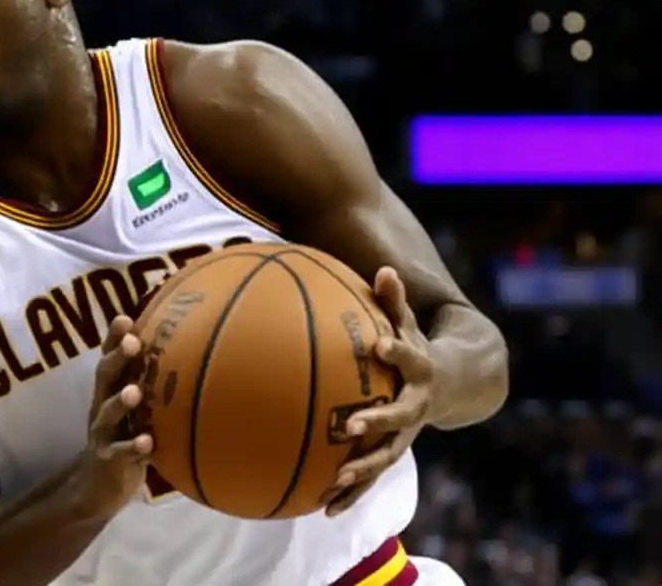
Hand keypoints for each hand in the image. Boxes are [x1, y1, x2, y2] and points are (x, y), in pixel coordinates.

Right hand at [77, 316, 153, 515]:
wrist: (100, 486)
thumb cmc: (126, 438)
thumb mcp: (134, 411)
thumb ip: (146, 386)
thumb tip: (185, 354)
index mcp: (109, 391)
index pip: (108, 358)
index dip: (113, 339)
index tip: (125, 318)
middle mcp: (101, 407)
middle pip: (105, 377)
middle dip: (117, 358)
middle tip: (132, 343)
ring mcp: (103, 434)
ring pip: (107, 414)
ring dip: (121, 401)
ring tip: (135, 392)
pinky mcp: (108, 461)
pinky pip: (120, 453)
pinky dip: (133, 447)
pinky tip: (147, 442)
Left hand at [324, 267, 435, 516]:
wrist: (458, 386)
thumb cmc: (420, 347)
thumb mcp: (411, 324)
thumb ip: (395, 301)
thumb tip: (384, 269)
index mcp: (419, 372)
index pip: (409, 358)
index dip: (397, 351)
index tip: (377, 345)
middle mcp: (415, 406)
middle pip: (398, 416)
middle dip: (375, 421)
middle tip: (349, 426)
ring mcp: (407, 433)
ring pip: (386, 456)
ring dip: (362, 471)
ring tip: (334, 483)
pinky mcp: (394, 451)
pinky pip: (372, 475)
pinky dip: (352, 494)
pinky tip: (323, 510)